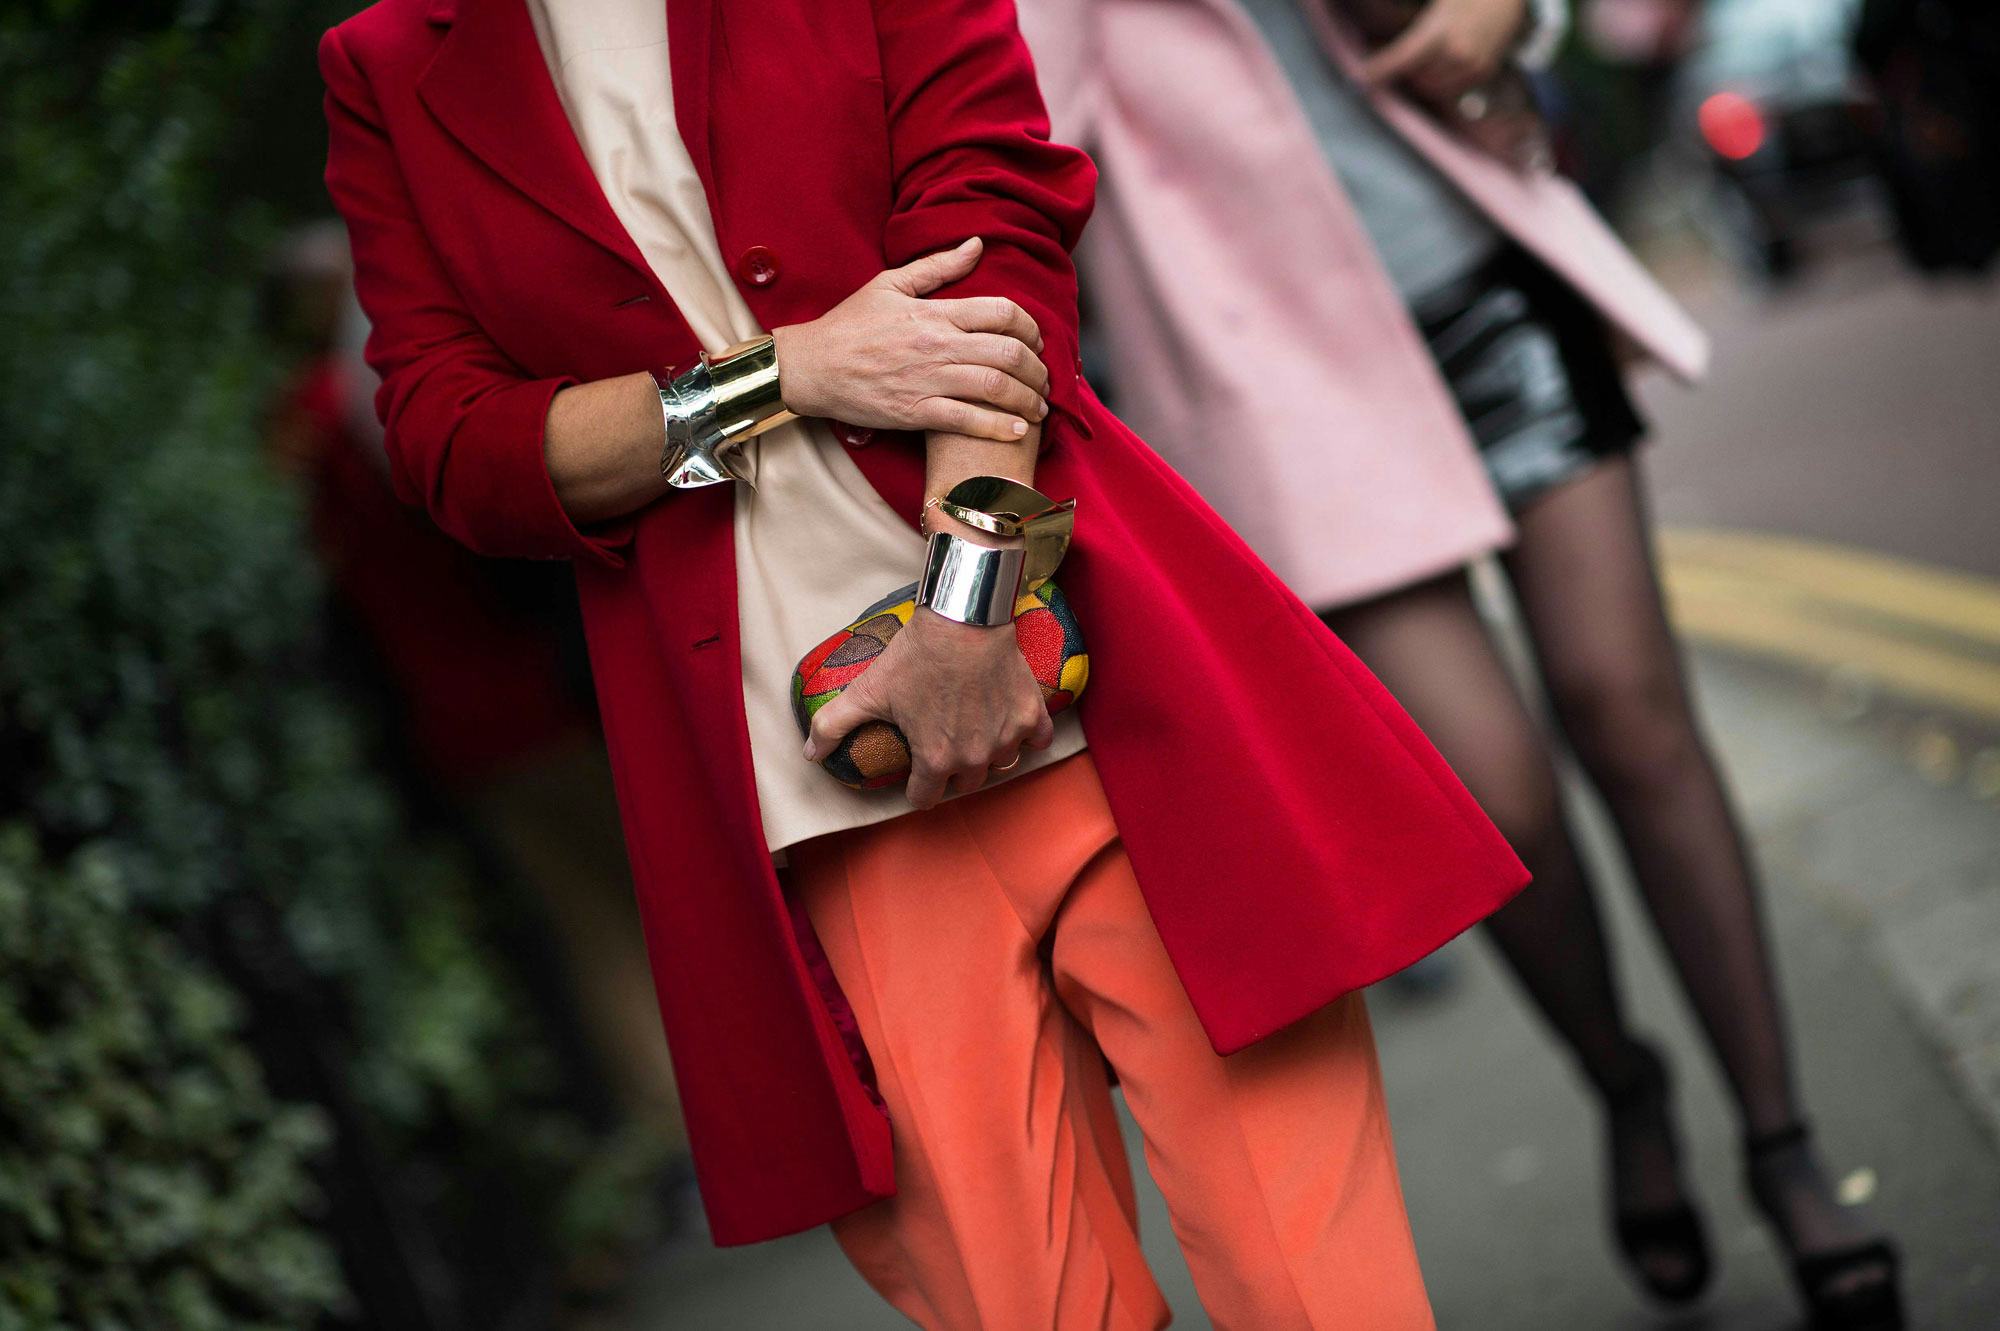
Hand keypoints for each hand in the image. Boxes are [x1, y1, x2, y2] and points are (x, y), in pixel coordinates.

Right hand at [772, 237, 1051, 444]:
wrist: (811, 366)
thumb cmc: (850, 324)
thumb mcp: (890, 284)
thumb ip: (938, 266)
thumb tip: (977, 245)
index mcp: (935, 312)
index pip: (1002, 313)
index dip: (1031, 328)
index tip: (1036, 341)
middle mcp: (938, 346)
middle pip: (1008, 353)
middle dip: (1037, 369)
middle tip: (1044, 379)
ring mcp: (927, 381)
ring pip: (995, 388)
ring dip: (1027, 400)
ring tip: (1038, 409)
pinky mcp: (915, 413)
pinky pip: (967, 421)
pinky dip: (997, 428)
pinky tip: (1016, 431)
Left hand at [802, 602, 1054, 809]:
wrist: (963, 619)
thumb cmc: (916, 656)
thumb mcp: (867, 690)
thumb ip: (834, 725)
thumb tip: (810, 754)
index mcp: (936, 760)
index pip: (926, 797)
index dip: (917, 786)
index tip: (916, 771)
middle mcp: (975, 758)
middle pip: (965, 783)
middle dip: (953, 770)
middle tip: (944, 744)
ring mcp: (1008, 738)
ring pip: (1001, 764)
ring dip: (989, 754)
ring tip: (975, 731)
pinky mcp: (1032, 716)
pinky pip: (1037, 741)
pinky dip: (1029, 736)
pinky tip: (1011, 722)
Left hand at [1360, 0, 1527, 100]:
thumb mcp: (1437, 2)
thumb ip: (1413, 26)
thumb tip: (1392, 48)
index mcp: (1440, 29)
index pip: (1403, 57)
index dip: (1380, 69)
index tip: (1360, 79)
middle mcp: (1456, 51)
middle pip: (1415, 78)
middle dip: (1402, 73)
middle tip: (1392, 64)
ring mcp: (1472, 65)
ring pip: (1431, 88)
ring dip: (1419, 80)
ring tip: (1418, 64)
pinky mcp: (1483, 73)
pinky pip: (1450, 90)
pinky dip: (1438, 83)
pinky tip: (1438, 67)